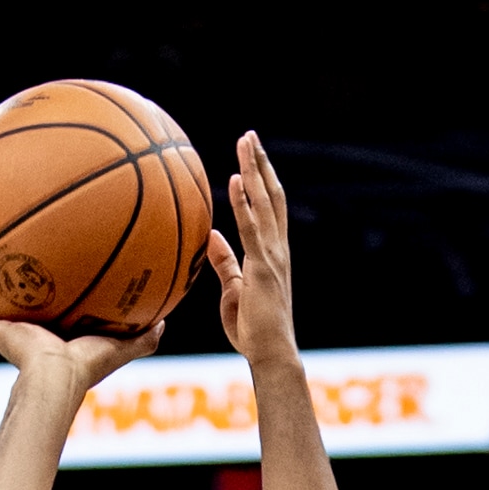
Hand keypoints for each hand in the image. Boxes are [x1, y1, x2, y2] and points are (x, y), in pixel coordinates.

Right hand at [0, 282, 166, 402]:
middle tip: (22, 267)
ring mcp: (13, 335)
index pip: (60, 318)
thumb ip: (143, 338)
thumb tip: (165, 323)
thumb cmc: (87, 366)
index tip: (62, 282)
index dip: (61, 302)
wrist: (56, 376)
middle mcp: (35, 336)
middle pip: (26, 311)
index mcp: (61, 340)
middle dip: (23, 293)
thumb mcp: (121, 346)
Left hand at [206, 129, 299, 367]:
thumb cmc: (253, 329)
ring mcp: (273, 255)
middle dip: (261, 163)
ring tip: (245, 142)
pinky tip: (236, 179)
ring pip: (265, 203)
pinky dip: (244, 202)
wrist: (270, 354)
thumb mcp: (235, 290)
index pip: (270, 207)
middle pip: (272, 195)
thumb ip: (225, 262)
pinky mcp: (263, 267)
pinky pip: (252, 228)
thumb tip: (211, 237)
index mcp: (272, 252)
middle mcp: (277, 247)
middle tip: (249, 135)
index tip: (252, 155)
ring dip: (255, 169)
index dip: (262, 178)